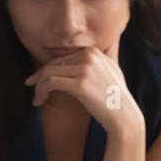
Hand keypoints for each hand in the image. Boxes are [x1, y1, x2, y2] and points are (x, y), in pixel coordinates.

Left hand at [25, 46, 141, 133]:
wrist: (124, 117)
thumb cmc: (116, 96)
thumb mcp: (114, 69)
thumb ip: (107, 54)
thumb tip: (106, 43)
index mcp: (94, 51)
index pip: (62, 58)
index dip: (48, 71)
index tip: (38, 83)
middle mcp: (89, 56)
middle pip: (54, 64)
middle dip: (40, 79)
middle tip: (36, 94)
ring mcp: (85, 69)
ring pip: (48, 73)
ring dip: (38, 87)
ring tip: (37, 100)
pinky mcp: (80, 85)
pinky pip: (50, 83)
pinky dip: (41, 91)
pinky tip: (40, 101)